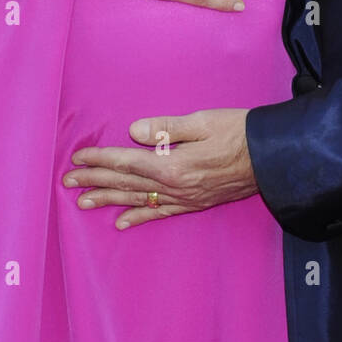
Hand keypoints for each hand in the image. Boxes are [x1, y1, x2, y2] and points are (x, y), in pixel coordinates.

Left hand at [63, 110, 256, 228]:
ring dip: (109, 200)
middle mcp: (175, 186)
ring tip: (83, 203)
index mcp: (174, 164)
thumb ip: (167, 127)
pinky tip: (121, 221)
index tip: (78, 158)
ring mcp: (185, 198)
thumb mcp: (203, 120)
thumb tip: (134, 132)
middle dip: (95, 182)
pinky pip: (161, 214)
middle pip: (127, 184)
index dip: (101, 160)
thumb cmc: (239, 131)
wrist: (273, 157)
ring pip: (138, 200)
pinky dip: (139, 217)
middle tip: (68, 184)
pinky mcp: (195, 203)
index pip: (128, 162)